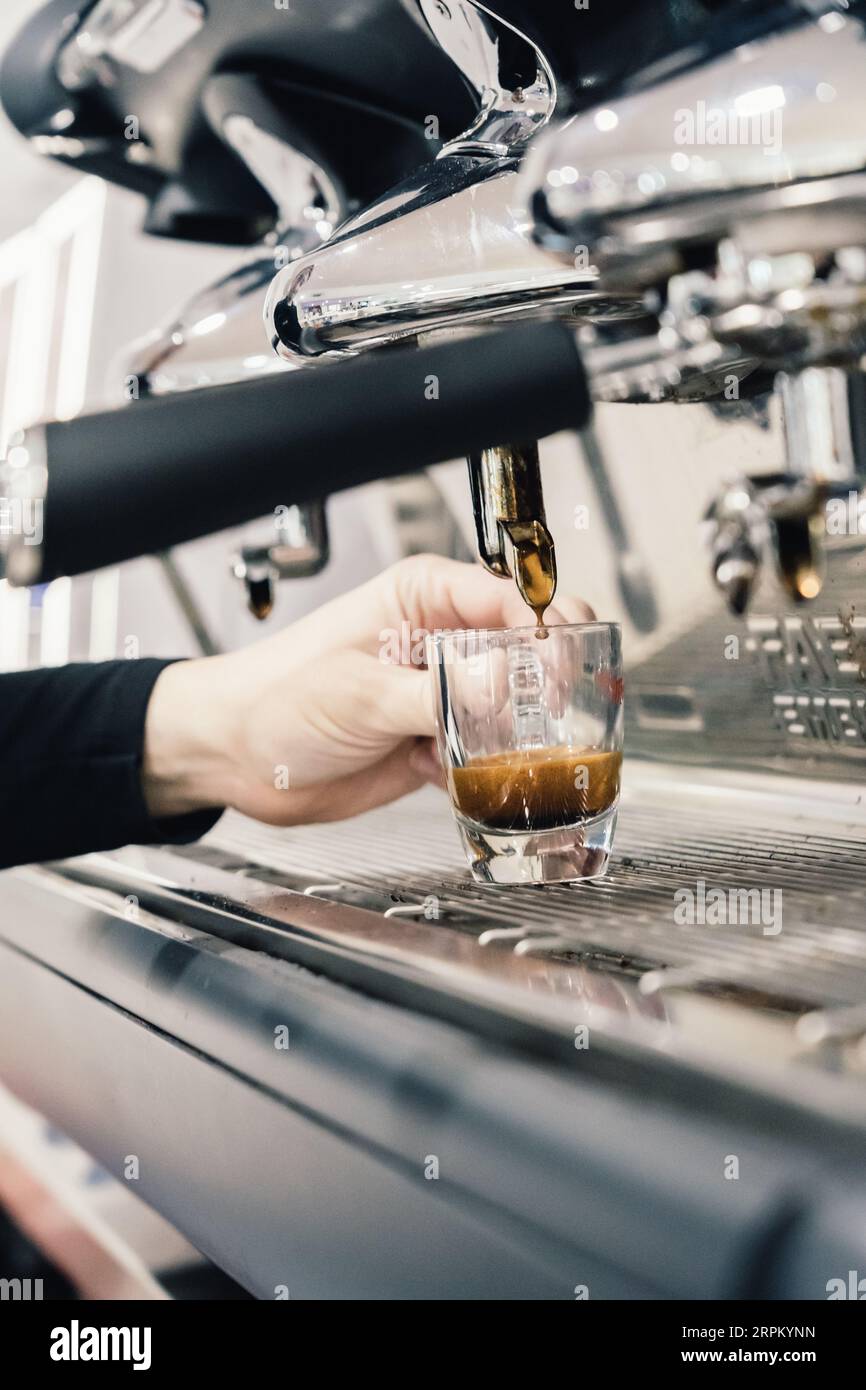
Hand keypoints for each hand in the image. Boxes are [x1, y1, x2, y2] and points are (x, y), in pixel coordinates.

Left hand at [142, 554, 594, 826]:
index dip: (545, 630)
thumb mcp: (359, 691)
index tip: (560, 668)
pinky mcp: (435, 741)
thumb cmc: (274, 696)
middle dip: (547, 683)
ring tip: (517, 755)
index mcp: (422, 597)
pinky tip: (469, 779)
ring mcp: (440, 692)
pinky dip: (488, 771)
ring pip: (512, 708)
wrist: (235, 756)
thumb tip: (506, 682)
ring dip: (521, 735)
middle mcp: (440, 639)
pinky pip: (486, 754)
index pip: (510, 598)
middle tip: (556, 714)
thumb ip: (437, 692)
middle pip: (525, 651)